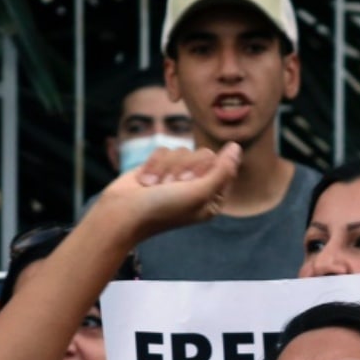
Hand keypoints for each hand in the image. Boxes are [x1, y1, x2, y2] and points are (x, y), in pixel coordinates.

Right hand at [94, 144, 241, 241]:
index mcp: (213, 198)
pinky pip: (164, 150)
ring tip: (156, 187)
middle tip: (172, 187)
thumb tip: (236, 147)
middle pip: (204, 154)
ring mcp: (178, 176)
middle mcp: (198, 186)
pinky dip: (154, 165)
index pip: (224, 167)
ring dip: (167, 168)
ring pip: (183, 150)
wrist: (123, 212)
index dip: (206, 170)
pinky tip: (146, 181)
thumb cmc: (163, 208)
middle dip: (184, 168)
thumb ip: (222, 170)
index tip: (190, 183)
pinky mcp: (160, 167)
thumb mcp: (200, 192)